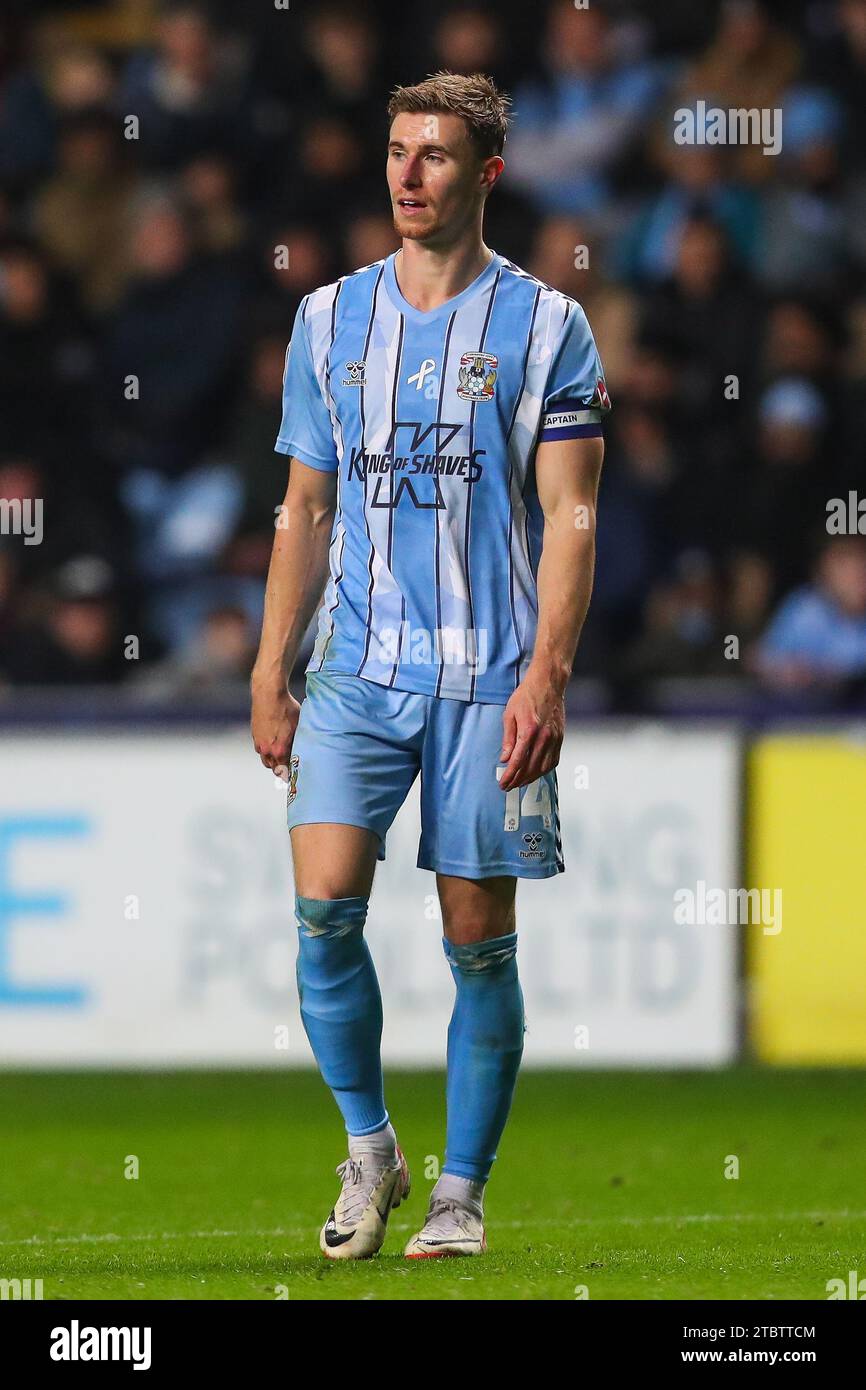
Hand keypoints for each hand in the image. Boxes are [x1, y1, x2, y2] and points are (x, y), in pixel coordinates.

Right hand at [251, 673, 300, 777]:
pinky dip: (266, 750)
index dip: (291, 773)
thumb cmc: (286, 708)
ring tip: (282, 756)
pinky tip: (273, 743)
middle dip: (282, 769)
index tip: (295, 775)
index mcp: (279, 750)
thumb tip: (302, 751)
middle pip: (274, 768)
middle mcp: (267, 750)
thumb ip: (298, 742)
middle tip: (290, 767)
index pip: (285, 770)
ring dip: (273, 760)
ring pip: (265, 759)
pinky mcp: (254, 735)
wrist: (268, 694)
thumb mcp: (299, 726)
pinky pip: (260, 749)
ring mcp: (259, 743)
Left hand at [498, 670, 564, 791]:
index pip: (517, 761)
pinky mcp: (561, 738)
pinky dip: (544, 770)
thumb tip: (505, 758)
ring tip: (520, 782)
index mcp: (528, 730)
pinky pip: (554, 760)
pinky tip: (536, 772)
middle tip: (509, 786)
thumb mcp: (509, 714)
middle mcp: (543, 737)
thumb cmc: (527, 696)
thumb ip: (508, 738)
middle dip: (518, 780)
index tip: (503, 784)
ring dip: (531, 778)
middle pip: (530, 768)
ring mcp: (554, 738)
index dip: (509, 775)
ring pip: (543, 767)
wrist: (548, 684)